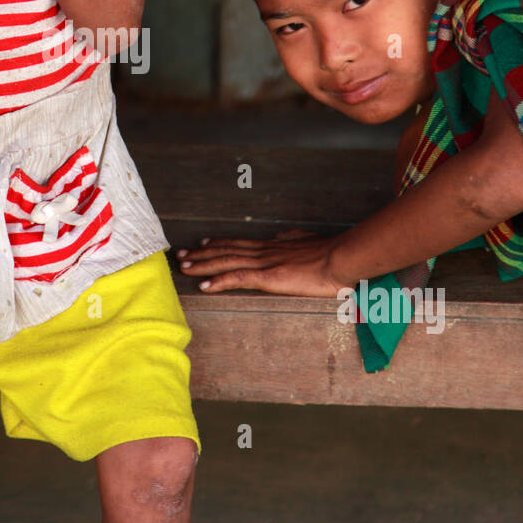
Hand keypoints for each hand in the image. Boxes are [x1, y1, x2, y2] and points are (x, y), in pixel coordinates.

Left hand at [175, 228, 348, 297]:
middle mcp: (263, 251)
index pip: (239, 243)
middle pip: (226, 250)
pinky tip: (204, 286)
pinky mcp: (269, 276)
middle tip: (180, 254)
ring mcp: (264, 263)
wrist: (341, 258)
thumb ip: (294, 240)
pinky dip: (219, 282)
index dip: (218, 243)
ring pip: (226, 261)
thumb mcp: (308, 241)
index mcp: (273, 246)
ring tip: (184, 267)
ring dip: (203, 265)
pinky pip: (238, 278)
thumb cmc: (331, 253)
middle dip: (201, 253)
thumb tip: (286, 236)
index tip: (202, 242)